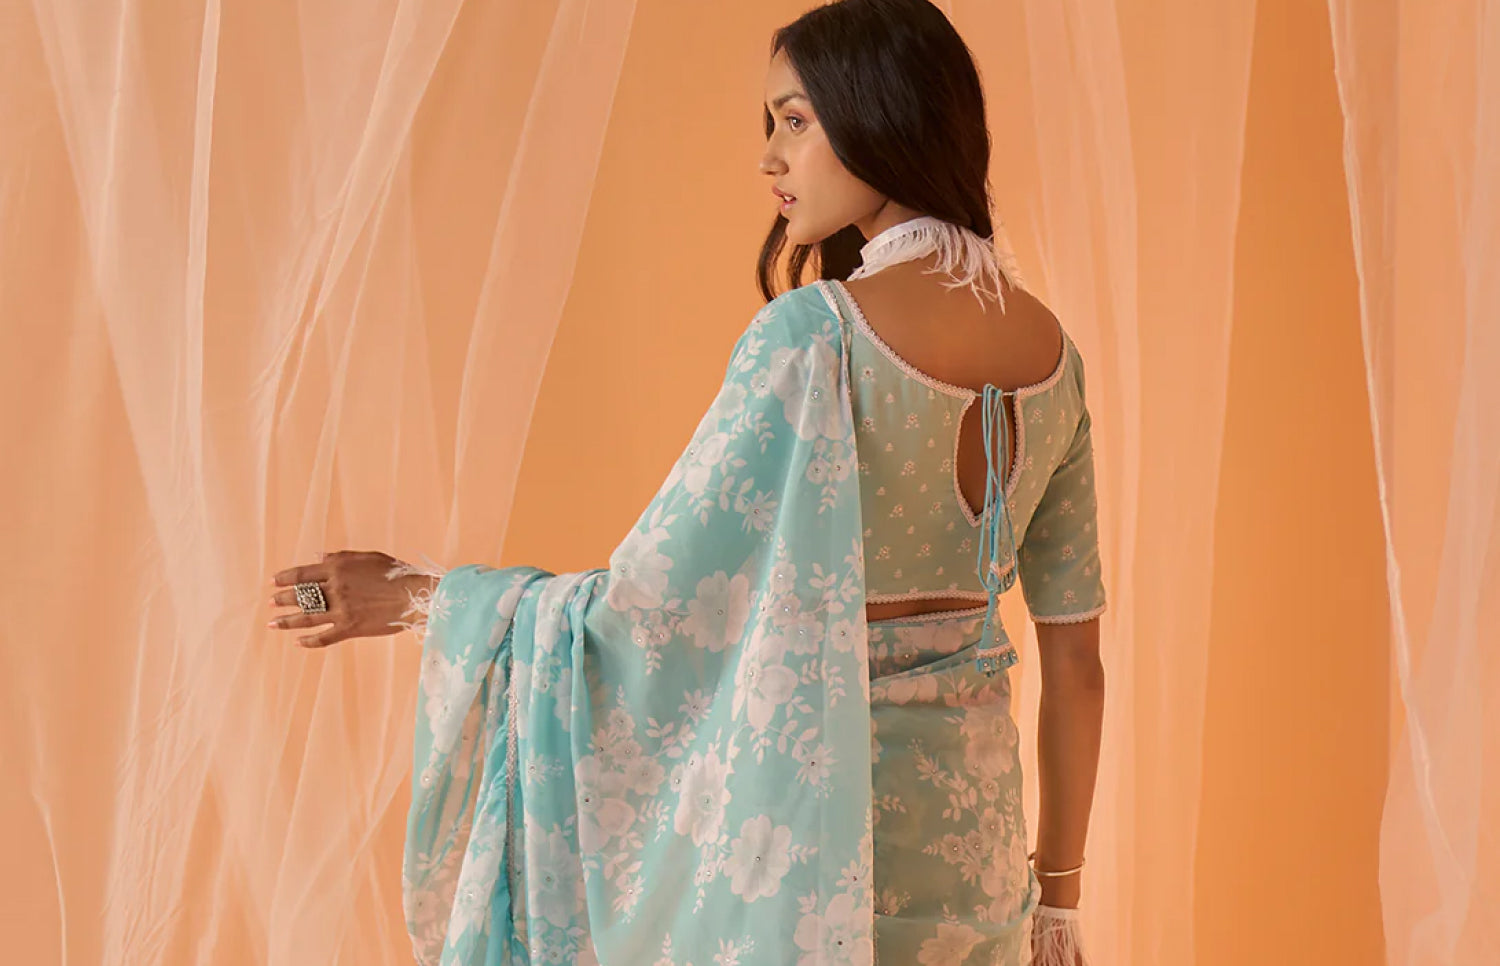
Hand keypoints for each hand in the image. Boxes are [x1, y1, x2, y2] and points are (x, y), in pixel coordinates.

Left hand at [267, 550, 437, 647]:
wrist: (413, 596)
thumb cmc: (395, 573)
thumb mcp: (368, 557)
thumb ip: (340, 557)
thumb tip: (317, 556)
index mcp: (338, 568)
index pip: (302, 574)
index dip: (284, 578)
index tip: (272, 582)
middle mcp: (335, 588)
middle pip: (300, 596)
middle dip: (282, 599)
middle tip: (271, 603)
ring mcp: (341, 610)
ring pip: (306, 617)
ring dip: (287, 621)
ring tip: (273, 623)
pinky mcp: (350, 628)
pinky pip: (324, 637)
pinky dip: (309, 641)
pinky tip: (298, 642)